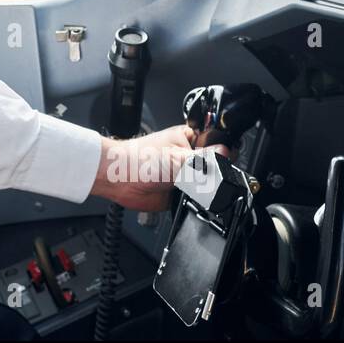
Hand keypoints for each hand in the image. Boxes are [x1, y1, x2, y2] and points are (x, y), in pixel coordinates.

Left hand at [90, 124, 230, 211]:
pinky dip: (194, 203)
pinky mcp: (179, 193)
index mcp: (189, 139)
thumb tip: (225, 153)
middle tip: (203, 179)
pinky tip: (186, 200)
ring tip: (189, 189)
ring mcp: (184, 175)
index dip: (225, 155)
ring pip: (206, 186)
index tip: (224, 164)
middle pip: (214, 167)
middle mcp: (188, 156)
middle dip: (213, 176)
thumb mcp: (176, 158)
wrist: (118, 180)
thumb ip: (202, 160)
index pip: (218, 144)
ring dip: (202, 191)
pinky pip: (195, 200)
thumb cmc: (138, 159)